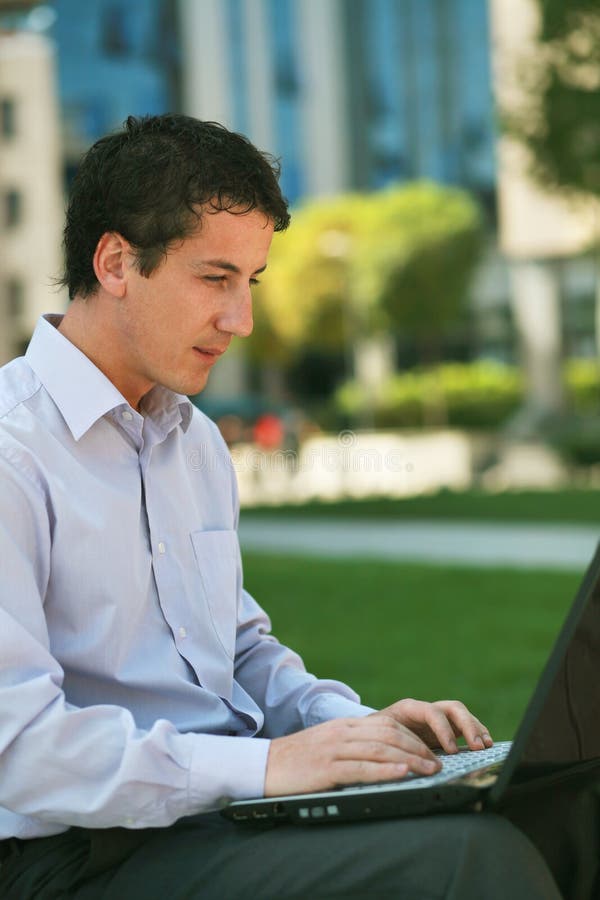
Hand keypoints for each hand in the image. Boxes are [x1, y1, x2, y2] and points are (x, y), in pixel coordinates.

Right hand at [264, 715, 440, 797]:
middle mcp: (342, 733)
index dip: (413, 737)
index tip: (430, 752)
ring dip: (410, 760)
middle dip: (418, 748)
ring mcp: (333, 749)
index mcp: (343, 726)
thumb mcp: (326, 744)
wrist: (262, 765)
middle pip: (389, 734)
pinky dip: (385, 771)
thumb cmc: (295, 761)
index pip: (386, 725)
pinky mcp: (326, 769)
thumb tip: (383, 757)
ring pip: (380, 749)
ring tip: (430, 770)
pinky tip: (403, 774)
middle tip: (437, 763)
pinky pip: (361, 768)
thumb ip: (351, 745)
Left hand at [372, 698, 492, 754]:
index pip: (432, 712)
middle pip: (452, 708)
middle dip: (467, 726)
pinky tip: (485, 745)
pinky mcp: (445, 729)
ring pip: (461, 715)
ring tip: (485, 746)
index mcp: (408, 709)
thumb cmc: (372, 734)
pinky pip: (464, 726)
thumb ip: (386, 743)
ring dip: (475, 728)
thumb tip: (396, 759)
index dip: (444, 729)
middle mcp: (426, 710)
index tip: (451, 750)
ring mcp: (437, 719)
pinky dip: (477, 733)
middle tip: (477, 746)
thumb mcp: (375, 736)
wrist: (371, 732)